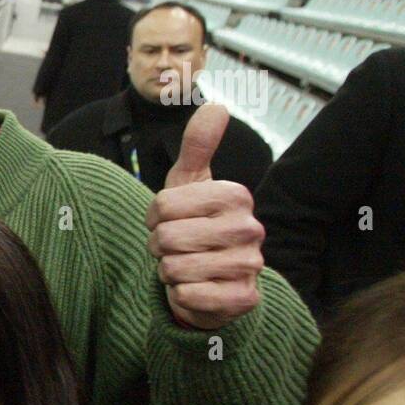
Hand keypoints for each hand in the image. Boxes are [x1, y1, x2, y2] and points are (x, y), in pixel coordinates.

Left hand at [146, 104, 263, 330]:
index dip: (154, 218)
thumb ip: (197, 147)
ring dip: (169, 272)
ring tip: (185, 267)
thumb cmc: (195, 228)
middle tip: (175, 249)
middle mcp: (250, 228)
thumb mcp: (190, 185)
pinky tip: (195, 289)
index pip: (163, 205)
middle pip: (168, 236)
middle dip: (160, 247)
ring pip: (174, 267)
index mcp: (235, 195)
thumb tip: (217, 106)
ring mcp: (250, 265)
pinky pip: (189, 294)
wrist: (212, 282)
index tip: (167, 222)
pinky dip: (181, 295)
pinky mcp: (243, 298)